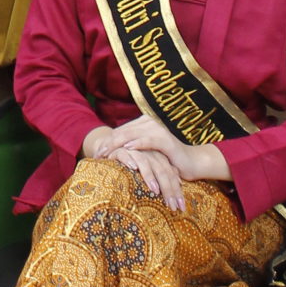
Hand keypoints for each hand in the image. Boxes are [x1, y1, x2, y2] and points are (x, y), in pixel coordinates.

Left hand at [84, 116, 229, 211]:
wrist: (190, 163)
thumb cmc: (166, 160)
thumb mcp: (145, 154)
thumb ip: (132, 149)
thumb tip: (110, 154)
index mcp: (142, 124)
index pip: (119, 132)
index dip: (107, 142)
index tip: (95, 154)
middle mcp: (149, 123)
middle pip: (122, 132)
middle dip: (108, 144)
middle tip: (97, 155)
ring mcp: (157, 130)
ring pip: (132, 134)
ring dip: (118, 145)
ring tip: (107, 153)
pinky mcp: (165, 139)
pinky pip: (148, 140)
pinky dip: (137, 144)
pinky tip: (128, 148)